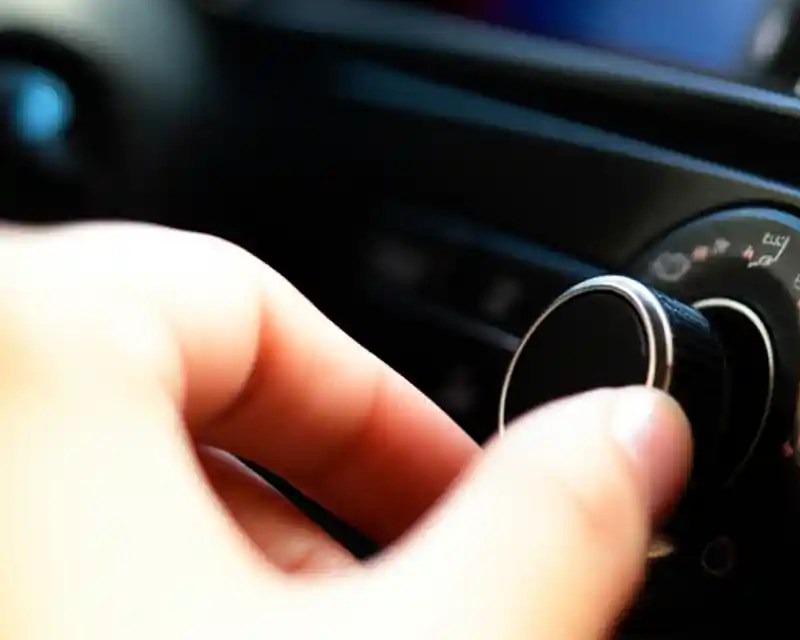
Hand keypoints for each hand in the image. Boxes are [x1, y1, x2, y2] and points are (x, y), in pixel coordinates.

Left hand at [0, 222, 691, 638]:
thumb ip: (551, 519)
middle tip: (393, 604)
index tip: (462, 502)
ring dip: (228, 566)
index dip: (384, 410)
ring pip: (87, 490)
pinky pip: (40, 551)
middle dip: (315, 507)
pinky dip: (128, 595)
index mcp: (24, 358)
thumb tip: (634, 433)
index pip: (240, 300)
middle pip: (168, 401)